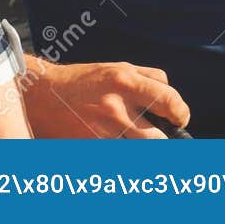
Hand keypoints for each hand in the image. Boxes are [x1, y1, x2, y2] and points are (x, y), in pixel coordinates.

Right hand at [21, 58, 189, 138]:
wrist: (43, 94)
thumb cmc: (84, 80)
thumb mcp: (118, 68)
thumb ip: (148, 78)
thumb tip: (172, 97)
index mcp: (126, 81)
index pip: (169, 100)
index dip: (181, 113)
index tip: (180, 119)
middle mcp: (116, 108)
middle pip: (158, 140)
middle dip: (162, 141)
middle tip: (160, 137)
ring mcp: (102, 132)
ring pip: (139, 152)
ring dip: (142, 150)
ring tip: (136, 141)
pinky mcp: (90, 147)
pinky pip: (118, 156)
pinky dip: (122, 153)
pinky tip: (117, 145)